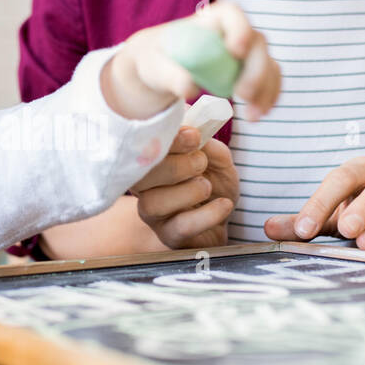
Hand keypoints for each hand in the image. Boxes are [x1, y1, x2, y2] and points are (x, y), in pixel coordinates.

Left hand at [102, 1, 280, 121]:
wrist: (161, 71)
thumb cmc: (155, 60)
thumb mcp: (154, 65)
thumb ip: (170, 74)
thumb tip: (191, 88)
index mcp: (209, 20)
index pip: (231, 13)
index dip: (239, 28)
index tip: (235, 51)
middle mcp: (233, 32)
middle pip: (257, 43)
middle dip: (256, 69)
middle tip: (241, 95)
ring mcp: (245, 53)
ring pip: (268, 65)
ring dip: (265, 91)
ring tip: (251, 117)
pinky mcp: (250, 73)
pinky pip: (269, 82)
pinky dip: (267, 99)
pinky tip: (255, 116)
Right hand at [129, 126, 238, 248]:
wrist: (222, 217)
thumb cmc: (212, 183)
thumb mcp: (216, 158)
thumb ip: (208, 144)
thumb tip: (199, 127)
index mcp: (150, 162)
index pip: (141, 149)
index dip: (165, 140)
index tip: (194, 135)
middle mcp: (144, 189)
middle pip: (140, 177)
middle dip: (175, 166)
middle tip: (202, 163)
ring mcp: (154, 215)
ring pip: (154, 204)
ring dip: (188, 191)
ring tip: (208, 187)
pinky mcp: (170, 237)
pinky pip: (182, 226)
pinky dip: (208, 213)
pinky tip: (224, 205)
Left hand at [262, 157, 364, 252]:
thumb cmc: (359, 209)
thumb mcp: (330, 212)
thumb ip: (302, 219)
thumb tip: (267, 228)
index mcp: (362, 170)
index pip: (342, 179)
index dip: (321, 202)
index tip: (303, 228)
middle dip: (364, 207)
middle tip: (345, 229)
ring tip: (363, 245)